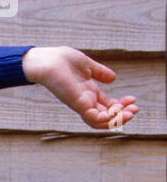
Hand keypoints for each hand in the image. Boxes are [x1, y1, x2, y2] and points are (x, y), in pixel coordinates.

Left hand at [23, 47, 139, 129]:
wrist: (46, 59)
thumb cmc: (62, 60)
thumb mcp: (87, 66)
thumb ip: (100, 72)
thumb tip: (113, 78)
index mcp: (89, 93)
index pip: (108, 106)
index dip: (122, 106)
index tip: (133, 99)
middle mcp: (85, 101)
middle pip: (106, 117)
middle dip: (123, 115)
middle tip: (135, 109)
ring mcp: (80, 104)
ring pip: (100, 122)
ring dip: (117, 120)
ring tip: (131, 112)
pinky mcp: (76, 104)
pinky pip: (92, 118)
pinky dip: (105, 118)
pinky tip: (116, 111)